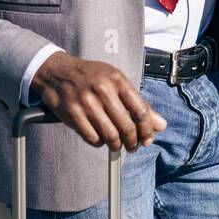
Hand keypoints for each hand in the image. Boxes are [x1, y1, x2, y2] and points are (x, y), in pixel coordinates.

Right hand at [30, 52, 166, 151]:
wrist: (58, 71)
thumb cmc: (91, 77)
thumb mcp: (117, 82)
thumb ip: (139, 103)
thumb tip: (161, 125)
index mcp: (117, 80)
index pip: (140, 110)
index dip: (147, 130)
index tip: (148, 139)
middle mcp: (103, 90)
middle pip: (127, 126)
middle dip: (133, 142)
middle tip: (133, 146)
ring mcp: (86, 103)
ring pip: (110, 135)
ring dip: (117, 145)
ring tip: (118, 145)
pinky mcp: (73, 115)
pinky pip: (92, 138)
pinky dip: (99, 143)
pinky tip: (100, 138)